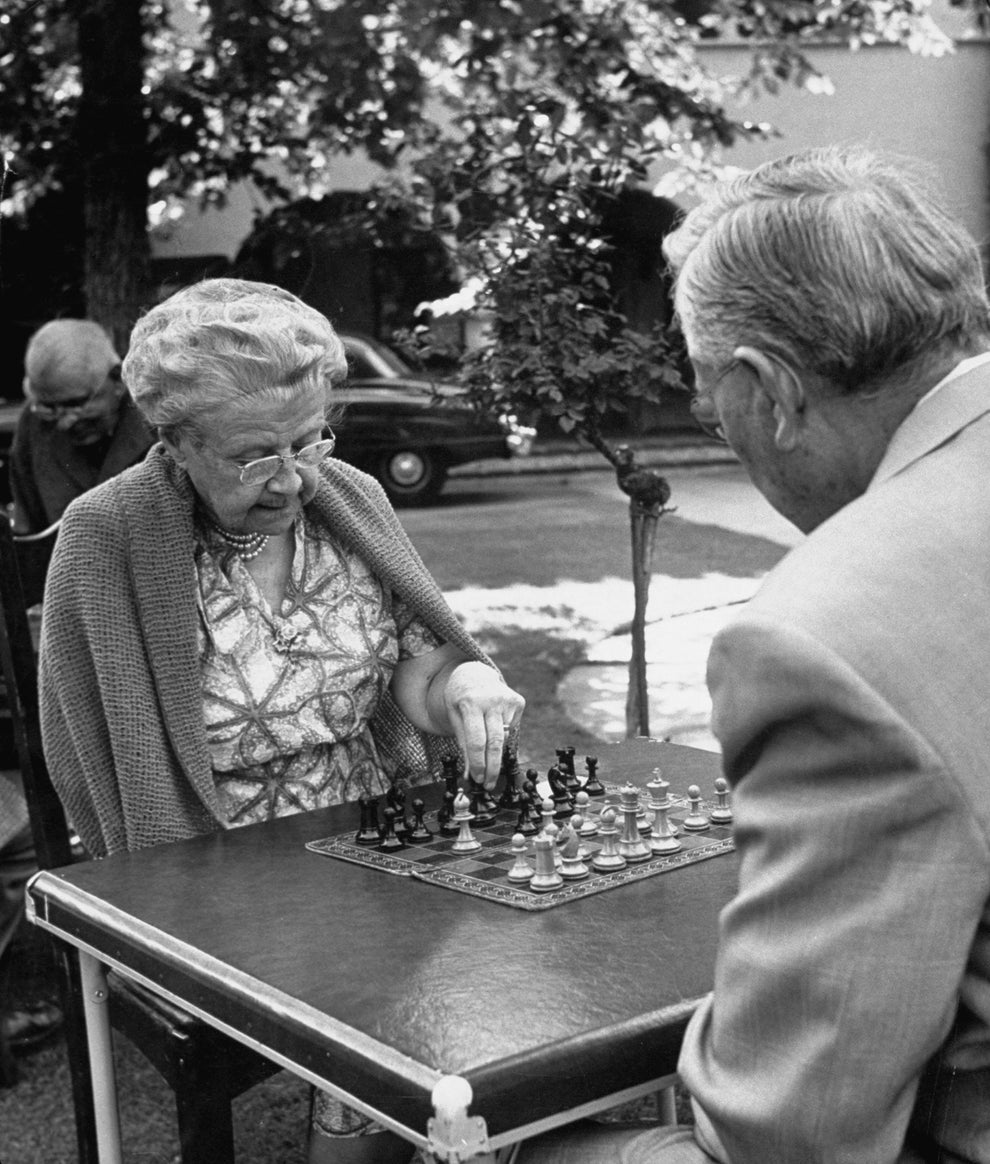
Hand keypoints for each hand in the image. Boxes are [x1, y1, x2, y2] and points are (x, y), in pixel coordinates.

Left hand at [441, 662, 524, 787]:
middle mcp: (491, 699)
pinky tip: (492, 724)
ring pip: (504, 738)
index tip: (478, 779)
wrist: (472, 674)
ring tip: (486, 755)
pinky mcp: (518, 701)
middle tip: (489, 784)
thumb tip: (470, 775)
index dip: (478, 763)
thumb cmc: (460, 699)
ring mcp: (507, 699)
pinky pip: (510, 728)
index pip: (476, 741)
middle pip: (495, 743)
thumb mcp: (454, 718)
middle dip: (492, 767)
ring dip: (495, 753)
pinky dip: (502, 734)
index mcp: (470, 703)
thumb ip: (464, 745)